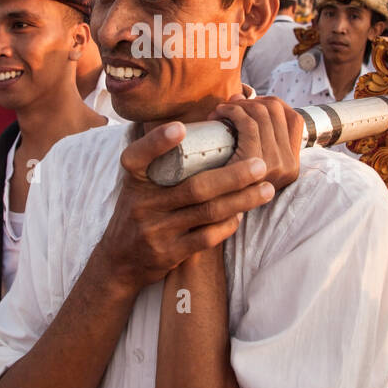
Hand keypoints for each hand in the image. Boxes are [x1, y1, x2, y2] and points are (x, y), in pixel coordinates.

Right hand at [95, 122, 275, 293]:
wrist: (120, 260)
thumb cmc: (140, 209)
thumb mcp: (138, 183)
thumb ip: (159, 161)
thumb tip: (197, 129)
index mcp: (133, 179)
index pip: (139, 156)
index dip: (158, 141)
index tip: (181, 127)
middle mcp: (142, 204)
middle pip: (194, 187)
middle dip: (232, 176)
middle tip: (260, 165)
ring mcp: (156, 230)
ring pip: (207, 212)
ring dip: (242, 200)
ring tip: (266, 189)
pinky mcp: (169, 253)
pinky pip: (206, 237)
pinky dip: (228, 225)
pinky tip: (243, 214)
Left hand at [210, 94, 303, 190]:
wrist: (204, 222)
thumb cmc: (220, 190)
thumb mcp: (245, 167)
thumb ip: (253, 143)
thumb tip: (241, 99)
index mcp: (292, 165)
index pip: (294, 119)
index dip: (270, 104)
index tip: (248, 106)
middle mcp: (288, 166)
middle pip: (276, 110)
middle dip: (251, 101)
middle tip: (228, 108)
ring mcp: (276, 166)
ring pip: (262, 113)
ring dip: (238, 105)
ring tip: (221, 112)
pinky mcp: (257, 163)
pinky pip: (249, 124)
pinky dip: (232, 112)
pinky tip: (219, 114)